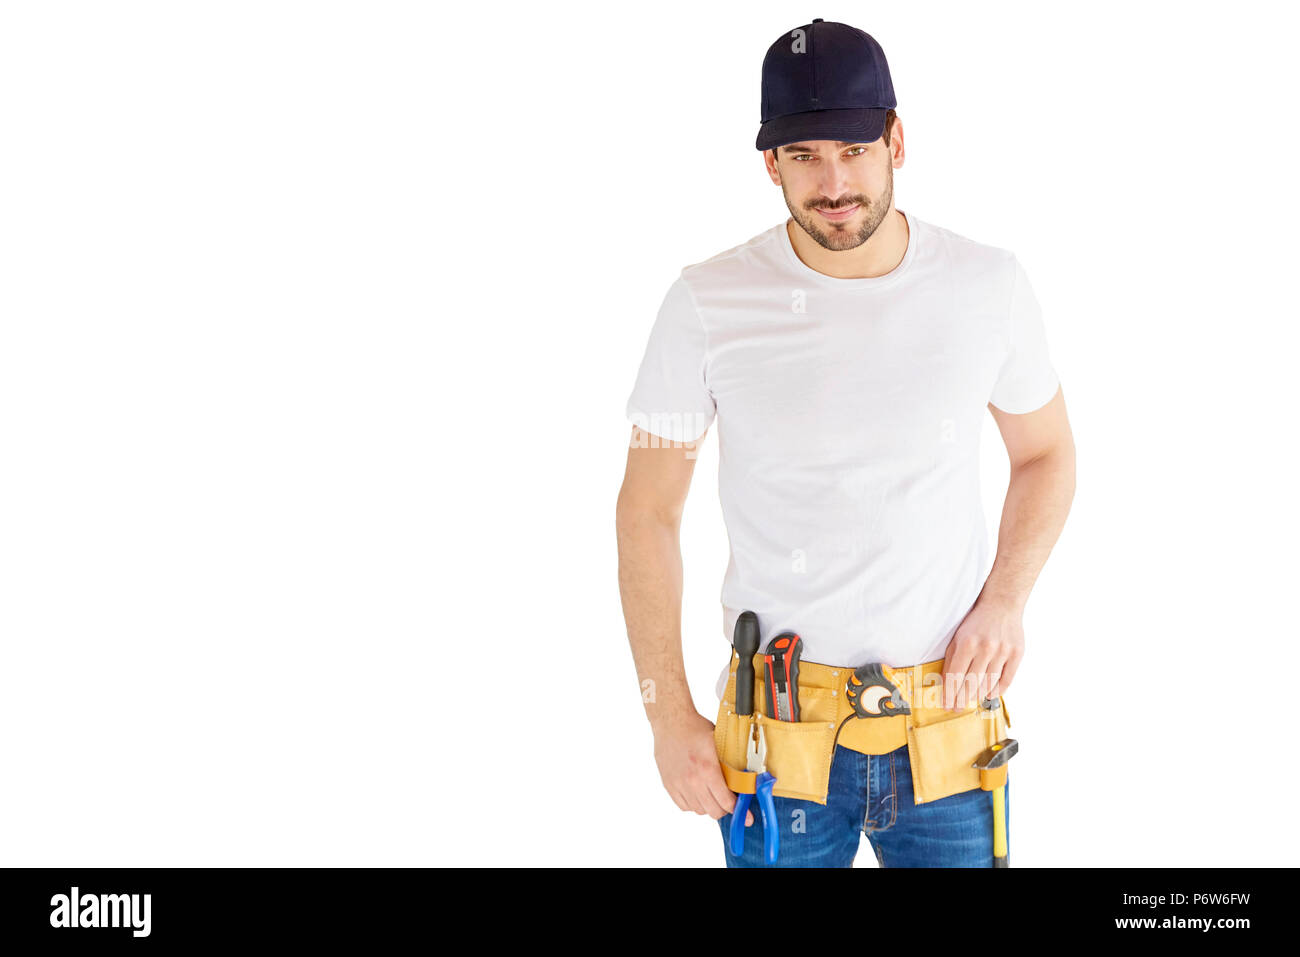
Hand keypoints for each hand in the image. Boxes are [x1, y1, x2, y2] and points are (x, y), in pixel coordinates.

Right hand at [652, 710, 751, 824]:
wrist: (671, 722)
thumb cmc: (696, 729)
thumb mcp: (719, 744)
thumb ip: (730, 764)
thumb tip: (745, 781)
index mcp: (708, 769)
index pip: (726, 802)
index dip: (738, 810)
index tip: (746, 817)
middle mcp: (693, 780)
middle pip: (713, 811)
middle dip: (724, 809)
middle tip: (728, 802)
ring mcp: (679, 784)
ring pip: (699, 810)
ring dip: (708, 806)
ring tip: (711, 794)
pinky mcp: (669, 785)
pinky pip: (684, 806)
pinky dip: (693, 804)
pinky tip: (697, 793)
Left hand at [940, 595, 1024, 709]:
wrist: (1002, 604)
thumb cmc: (976, 622)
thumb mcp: (958, 636)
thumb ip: (952, 658)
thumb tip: (946, 683)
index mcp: (967, 643)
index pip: (955, 676)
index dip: (949, 693)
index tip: (946, 705)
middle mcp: (985, 648)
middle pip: (971, 683)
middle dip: (961, 699)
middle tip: (956, 708)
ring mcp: (1003, 652)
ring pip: (988, 684)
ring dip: (977, 695)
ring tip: (970, 701)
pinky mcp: (1017, 654)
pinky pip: (1006, 679)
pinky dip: (997, 690)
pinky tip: (988, 694)